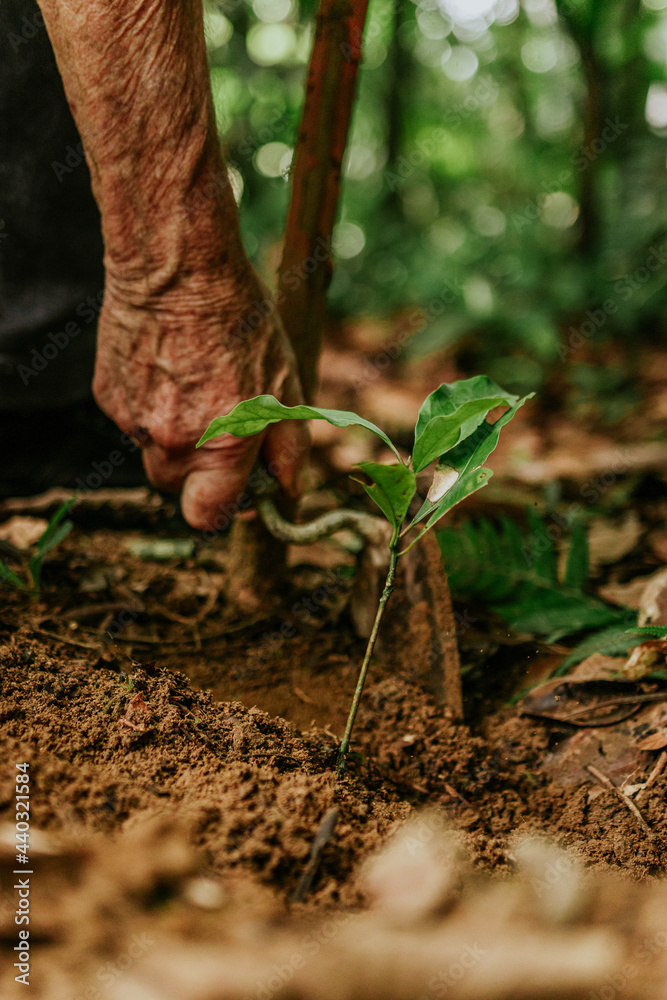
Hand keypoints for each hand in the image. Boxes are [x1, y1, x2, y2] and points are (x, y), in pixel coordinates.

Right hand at [92, 269, 308, 530]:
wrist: (175, 265)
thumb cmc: (240, 320)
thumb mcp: (284, 381)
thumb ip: (288, 444)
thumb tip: (289, 488)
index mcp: (222, 443)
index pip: (207, 516)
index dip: (221, 509)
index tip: (234, 488)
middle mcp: (173, 441)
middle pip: (177, 486)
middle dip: (197, 469)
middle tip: (219, 424)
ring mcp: (135, 421)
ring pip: (154, 451)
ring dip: (173, 434)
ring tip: (193, 382)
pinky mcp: (108, 397)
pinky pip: (132, 421)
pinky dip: (149, 405)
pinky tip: (167, 365)